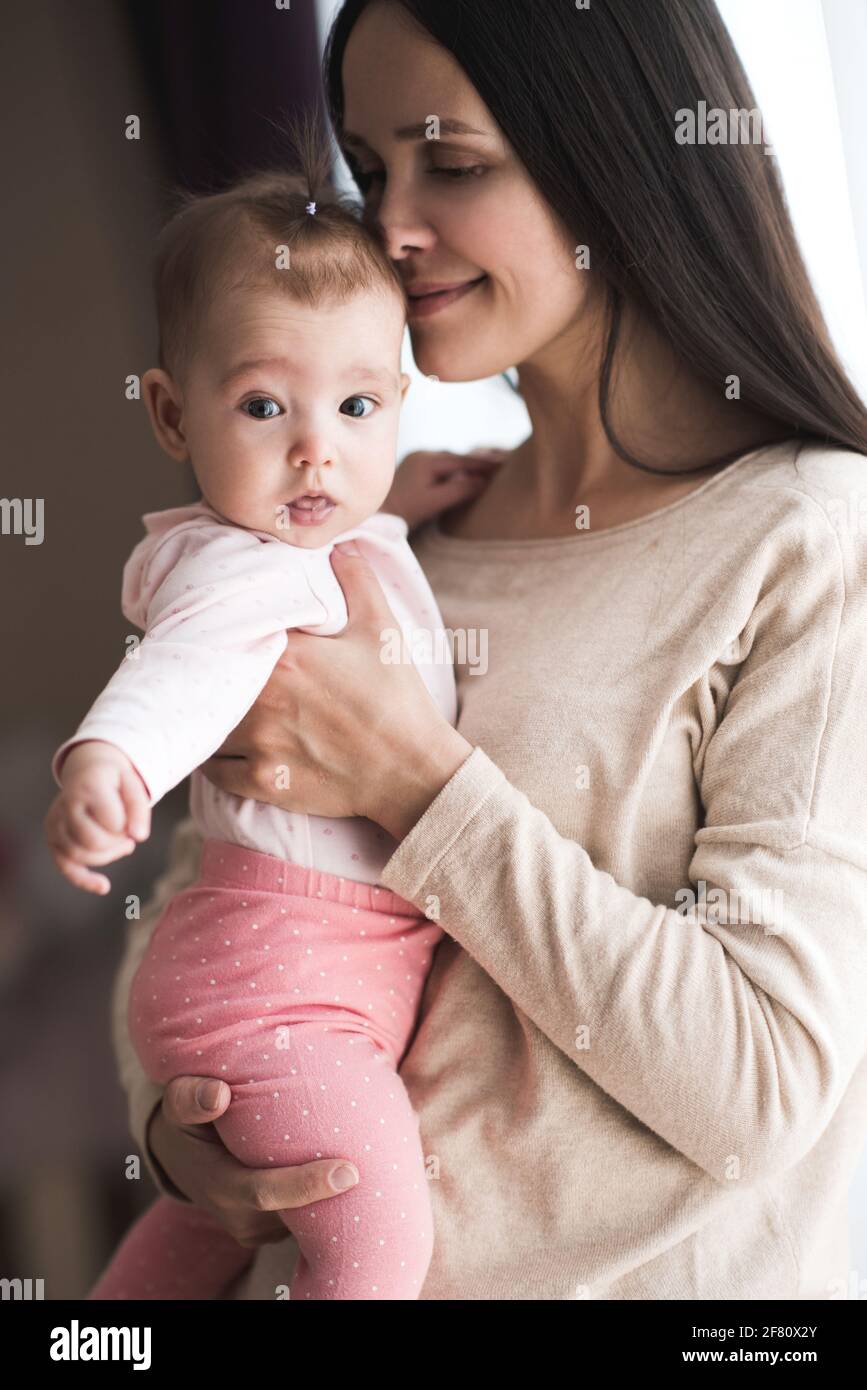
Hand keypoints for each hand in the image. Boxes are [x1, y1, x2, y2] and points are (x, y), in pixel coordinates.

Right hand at [44, 740, 150, 893]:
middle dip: (117, 844)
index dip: (127, 825)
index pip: (112, 822)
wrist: (87, 771)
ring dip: (108, 856)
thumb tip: (139, 837)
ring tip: (122, 843)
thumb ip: (139, 808)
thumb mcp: (132, 783)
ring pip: (80, 856)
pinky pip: (64, 866)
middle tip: (128, 835)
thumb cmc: (114, 780)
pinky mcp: (53, 839)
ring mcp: (55, 823)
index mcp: (87, 787)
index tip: (132, 817)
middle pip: (94, 843)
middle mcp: (65, 805)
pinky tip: (104, 887)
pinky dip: (84, 880)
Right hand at [148, 1078, 360, 1247]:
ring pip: (307, 1220)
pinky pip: (306, 1219)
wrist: (180, 1154)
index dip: (307, 1186)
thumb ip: (190, 1098)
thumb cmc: (188, 1119)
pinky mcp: (272, 1228)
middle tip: (384, 1163)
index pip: (266, 1193)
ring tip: (379, 1154)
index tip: (348, 1171)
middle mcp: (239, 1217)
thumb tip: (218, 1094)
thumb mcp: (177, 1102)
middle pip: (299, 1213)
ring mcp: (256, 1229)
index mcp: (218, 1184)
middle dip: (341, 1194)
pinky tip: (354, 1164)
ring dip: (339, 1196)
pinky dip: (329, 1197)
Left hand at [200, 546, 471, 839]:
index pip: (233, 631)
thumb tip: (339, 546)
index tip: (220, 628)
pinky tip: (224, 747)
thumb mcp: (384, 631)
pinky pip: (216, 771)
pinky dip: (215, 759)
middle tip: (210, 669)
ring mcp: (261, 744)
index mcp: (287, 656)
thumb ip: (357, 581)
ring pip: (209, 726)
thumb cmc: (399, 699)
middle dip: (211, 674)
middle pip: (213, 680)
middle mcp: (264, 699)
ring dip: (211, 716)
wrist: (414, 771)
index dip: (223, 629)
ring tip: (217, 708)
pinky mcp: (264, 782)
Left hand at [384, 447, 507, 531]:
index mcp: (426, 461)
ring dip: (469, 464)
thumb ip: (459, 490)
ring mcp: (418, 460)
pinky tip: (469, 473)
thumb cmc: (403, 512)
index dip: (485, 463)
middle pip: (458, 457)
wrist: (378, 516)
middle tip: (505, 462)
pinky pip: (443, 465)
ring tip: (492, 467)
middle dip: (480, 461)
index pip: (462, 460)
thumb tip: (483, 481)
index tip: (506, 463)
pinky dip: (457, 469)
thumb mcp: (434, 502)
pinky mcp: (416, 468)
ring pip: (451, 461)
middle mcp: (422, 454)